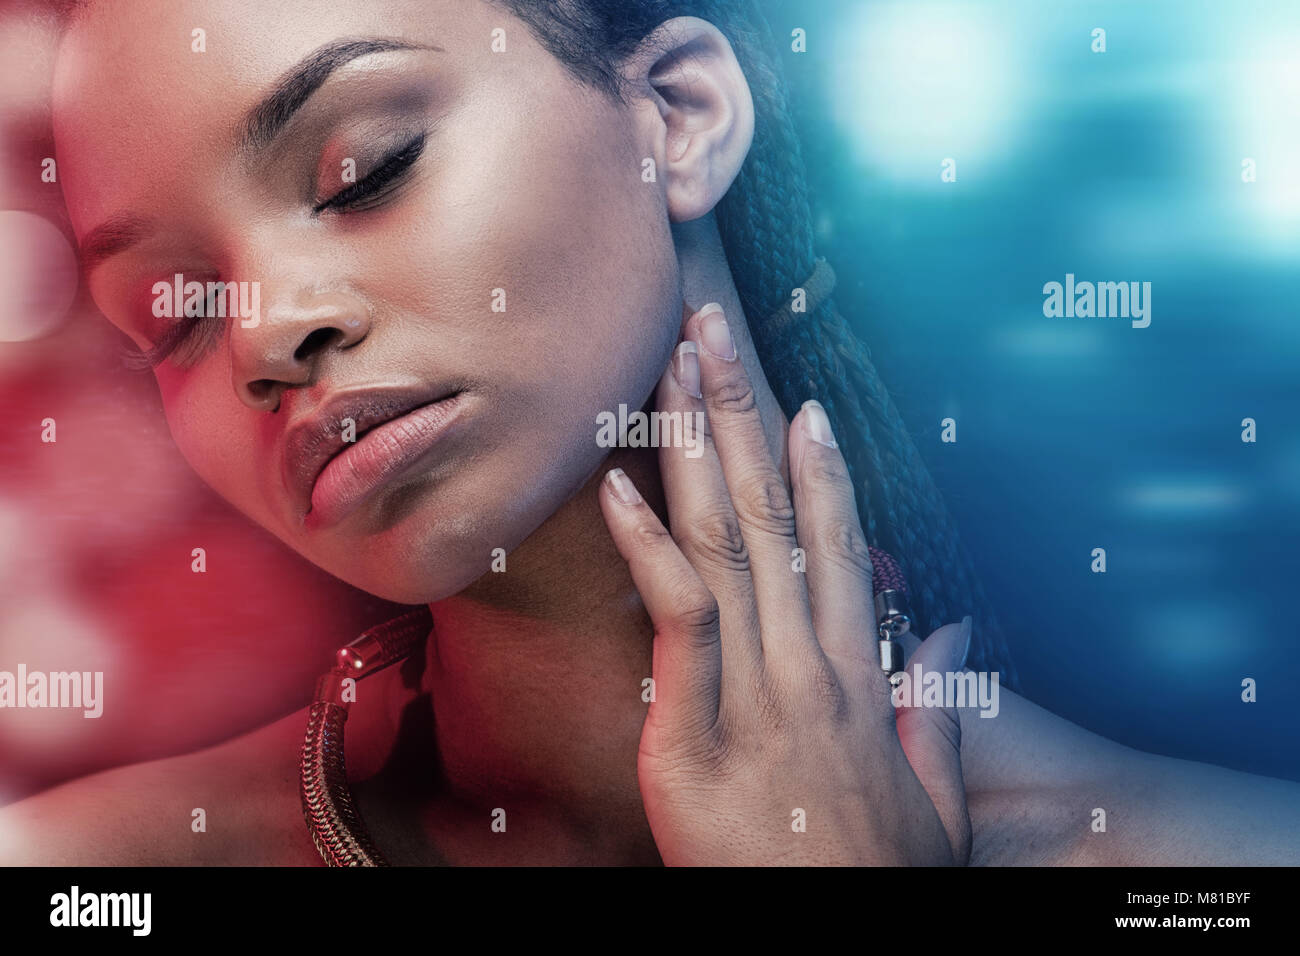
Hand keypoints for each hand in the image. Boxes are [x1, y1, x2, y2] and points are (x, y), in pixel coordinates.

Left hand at [598, 301, 970, 865]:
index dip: (820, 471)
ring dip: (697, 446)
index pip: (837, 550)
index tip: (803, 404)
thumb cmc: (874, 877)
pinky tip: (618, 484)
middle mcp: (809, 664)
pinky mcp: (694, 728)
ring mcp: (754, 690)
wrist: (834, 937)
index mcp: (859, 680)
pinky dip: (647, 545)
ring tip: (674, 367)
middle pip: (771, 515)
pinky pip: (675, 616)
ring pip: (725, 542)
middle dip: (743, 413)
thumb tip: (954, 634)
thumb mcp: (934, 796)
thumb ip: (940, 706)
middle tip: (713, 329)